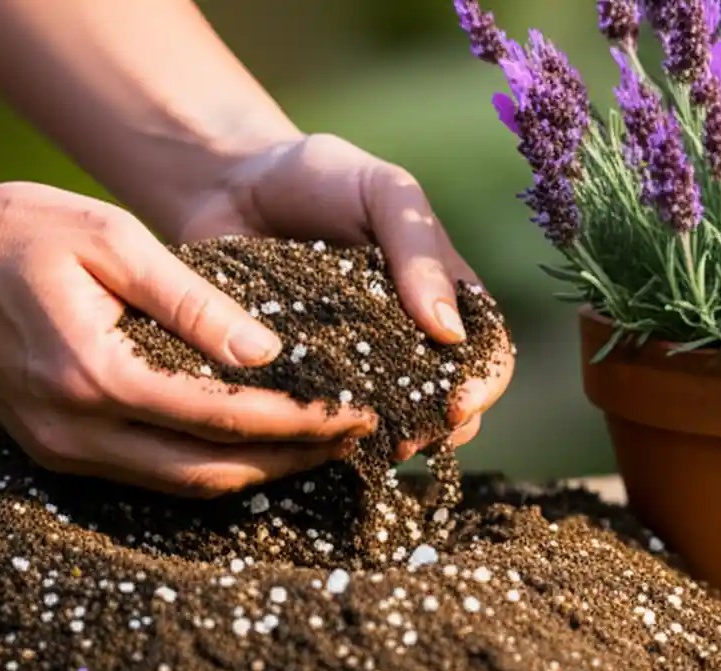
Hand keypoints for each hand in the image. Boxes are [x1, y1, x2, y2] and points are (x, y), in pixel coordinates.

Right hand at [0, 180, 375, 496]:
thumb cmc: (9, 230)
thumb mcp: (108, 239)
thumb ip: (192, 301)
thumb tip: (270, 353)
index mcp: (94, 375)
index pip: (226, 416)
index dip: (303, 421)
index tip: (361, 411)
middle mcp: (77, 432)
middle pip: (213, 471)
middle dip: (294, 460)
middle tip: (356, 438)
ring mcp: (60, 451)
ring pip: (183, 485)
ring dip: (256, 471)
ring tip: (318, 446)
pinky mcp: (52, 449)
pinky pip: (148, 476)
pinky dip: (207, 466)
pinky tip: (248, 445)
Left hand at [177, 133, 514, 459]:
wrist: (232, 181)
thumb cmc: (321, 176)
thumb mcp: (384, 192)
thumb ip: (420, 249)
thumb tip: (452, 333)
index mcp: (443, 295)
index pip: (488, 353)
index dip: (483, 383)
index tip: (457, 404)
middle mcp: (407, 338)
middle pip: (446, 403)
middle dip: (436, 429)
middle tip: (405, 438)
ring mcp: (356, 364)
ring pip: (390, 422)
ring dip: (385, 441)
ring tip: (362, 443)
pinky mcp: (302, 379)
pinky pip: (323, 419)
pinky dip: (325, 434)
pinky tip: (312, 439)